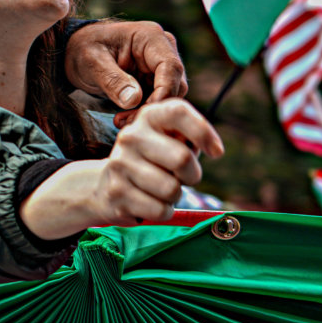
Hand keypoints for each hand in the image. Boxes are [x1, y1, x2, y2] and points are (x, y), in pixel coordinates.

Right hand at [20, 99, 223, 239]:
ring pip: (172, 189)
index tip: (216, 152)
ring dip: (175, 195)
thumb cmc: (152, 163)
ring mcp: (120, 165)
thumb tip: (213, 148)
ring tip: (161, 189)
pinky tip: (149, 201)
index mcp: (147, 118)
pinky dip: (163, 211)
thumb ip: (190, 138)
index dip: (203, 131)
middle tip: (183, 177)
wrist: (105, 186)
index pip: (177, 111)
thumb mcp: (169, 141)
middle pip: (181, 158)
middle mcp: (130, 137)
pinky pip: (160, 210)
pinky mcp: (117, 193)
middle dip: (192, 175)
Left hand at [63, 20, 186, 126]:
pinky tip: (123, 118)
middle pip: (174, 84)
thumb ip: (112, 80)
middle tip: (127, 122)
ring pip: (169, 96)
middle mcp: (163, 48)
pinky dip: (143, 111)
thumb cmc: (82, 49)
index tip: (146, 113)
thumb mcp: (91, 62)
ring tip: (121, 121)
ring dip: (147, 112)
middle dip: (153, 107)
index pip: (170, 67)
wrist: (76, 52)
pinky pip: (158, 100)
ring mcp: (161, 65)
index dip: (163, 93)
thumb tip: (134, 100)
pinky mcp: (156, 80)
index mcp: (151, 37)